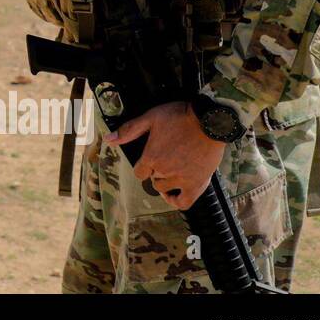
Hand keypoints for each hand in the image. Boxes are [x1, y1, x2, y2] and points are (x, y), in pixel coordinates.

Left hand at [106, 102, 225, 210]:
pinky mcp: (197, 183)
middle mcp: (164, 170)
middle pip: (152, 179)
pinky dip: (176, 201)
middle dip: (155, 171)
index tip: (150, 159)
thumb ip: (129, 130)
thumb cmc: (180, 116)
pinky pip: (183, 202)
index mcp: (151, 157)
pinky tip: (174, 194)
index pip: (139, 172)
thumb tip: (109, 139)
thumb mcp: (151, 117)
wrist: (210, 121)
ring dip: (165, 182)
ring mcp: (181, 179)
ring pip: (164, 188)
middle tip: (164, 159)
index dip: (143, 166)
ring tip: (171, 171)